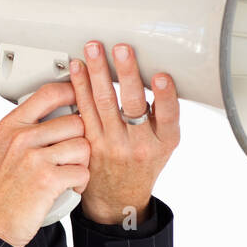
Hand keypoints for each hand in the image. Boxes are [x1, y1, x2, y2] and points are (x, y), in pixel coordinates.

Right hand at [0, 81, 89, 246]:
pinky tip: (68, 189)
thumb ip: (27, 131)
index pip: (48, 93)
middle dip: (80, 141)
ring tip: (69, 175)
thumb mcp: (5, 151)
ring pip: (83, 147)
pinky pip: (82, 172)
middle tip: (71, 158)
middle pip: (75, 122)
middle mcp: (21, 137)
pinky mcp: (47, 180)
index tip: (81, 98)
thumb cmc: (0, 193)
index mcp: (11, 126)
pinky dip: (80, 184)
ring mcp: (34, 158)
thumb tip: (62, 115)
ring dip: (82, 164)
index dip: (72, 92)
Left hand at [68, 42, 179, 227]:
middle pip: (132, 106)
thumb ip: (163, 114)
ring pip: (103, 104)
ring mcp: (111, 145)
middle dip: (126, 74)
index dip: (165, 96)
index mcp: (162, 142)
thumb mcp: (164, 144)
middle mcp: (137, 145)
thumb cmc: (143, 164)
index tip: (161, 77)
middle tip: (122, 49)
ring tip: (94, 51)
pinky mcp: (90, 143)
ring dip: (97, 74)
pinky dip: (80, 88)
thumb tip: (158, 74)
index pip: (168, 117)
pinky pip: (84, 111)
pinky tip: (78, 70)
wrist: (118, 197)